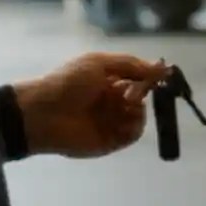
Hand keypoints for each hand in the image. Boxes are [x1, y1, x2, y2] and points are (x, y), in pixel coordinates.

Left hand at [13, 53, 170, 158]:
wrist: (43, 114)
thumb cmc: (68, 83)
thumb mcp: (99, 63)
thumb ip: (131, 65)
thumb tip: (163, 66)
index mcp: (109, 79)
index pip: (139, 78)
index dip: (150, 76)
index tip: (163, 74)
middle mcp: (112, 100)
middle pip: (142, 96)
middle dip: (142, 92)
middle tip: (129, 93)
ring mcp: (111, 121)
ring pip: (140, 115)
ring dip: (137, 110)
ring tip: (122, 106)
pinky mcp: (110, 141)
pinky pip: (133, 134)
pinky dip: (134, 127)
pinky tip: (124, 122)